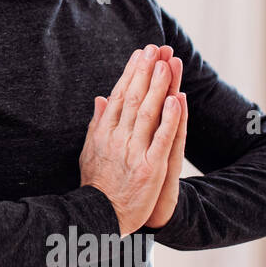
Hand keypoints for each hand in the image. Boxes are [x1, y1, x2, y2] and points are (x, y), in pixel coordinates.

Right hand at [79, 44, 182, 235]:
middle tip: (155, 48)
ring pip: (148, 113)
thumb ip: (96, 124)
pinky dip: (170, 119)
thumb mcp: (88, 151)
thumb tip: (99, 98)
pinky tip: (177, 100)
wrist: (98, 218)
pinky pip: (162, 139)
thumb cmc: (95, 186)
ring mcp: (134, 152)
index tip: (140, 54)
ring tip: (166, 64)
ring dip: (158, 87)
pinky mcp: (151, 168)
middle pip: (132, 98)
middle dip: (145, 71)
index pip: (118, 96)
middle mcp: (117, 139)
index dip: (130, 73)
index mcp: (103, 133)